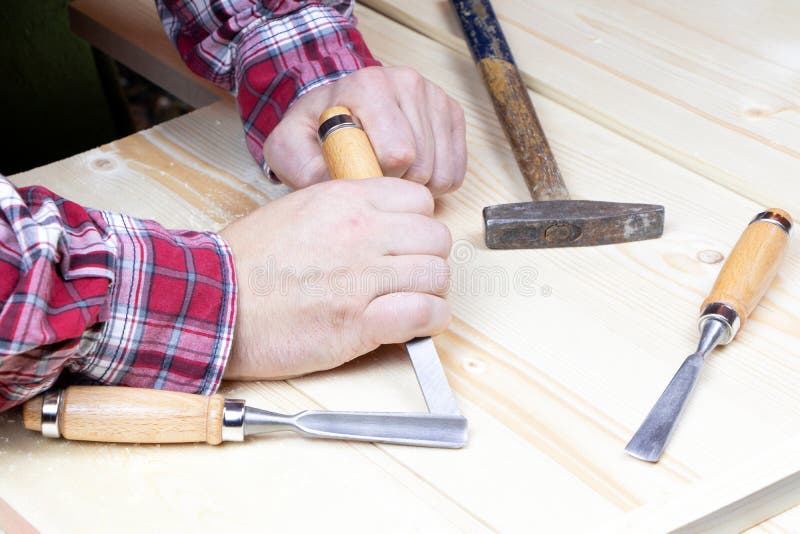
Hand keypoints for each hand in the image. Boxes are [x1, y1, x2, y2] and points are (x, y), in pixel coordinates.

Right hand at [220, 178, 451, 379]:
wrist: (214, 303)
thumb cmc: (248, 261)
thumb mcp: (298, 209)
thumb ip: (346, 209)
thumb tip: (383, 220)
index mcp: (346, 200)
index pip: (420, 201)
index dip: (418, 224)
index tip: (405, 242)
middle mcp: (362, 232)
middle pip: (437, 238)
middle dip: (428, 258)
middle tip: (410, 276)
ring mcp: (363, 278)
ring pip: (437, 276)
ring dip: (430, 292)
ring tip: (410, 302)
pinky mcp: (360, 323)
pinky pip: (425, 314)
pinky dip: (428, 322)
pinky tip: (413, 325)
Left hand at [263, 66, 466, 196]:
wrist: (338, 107)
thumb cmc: (318, 129)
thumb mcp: (290, 145)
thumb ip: (302, 166)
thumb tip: (338, 186)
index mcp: (368, 85)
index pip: (397, 154)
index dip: (378, 178)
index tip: (359, 172)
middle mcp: (406, 82)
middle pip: (421, 166)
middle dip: (397, 183)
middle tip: (374, 176)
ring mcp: (433, 95)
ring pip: (441, 171)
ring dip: (416, 185)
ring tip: (390, 174)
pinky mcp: (451, 112)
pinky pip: (456, 170)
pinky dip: (436, 181)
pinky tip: (412, 172)